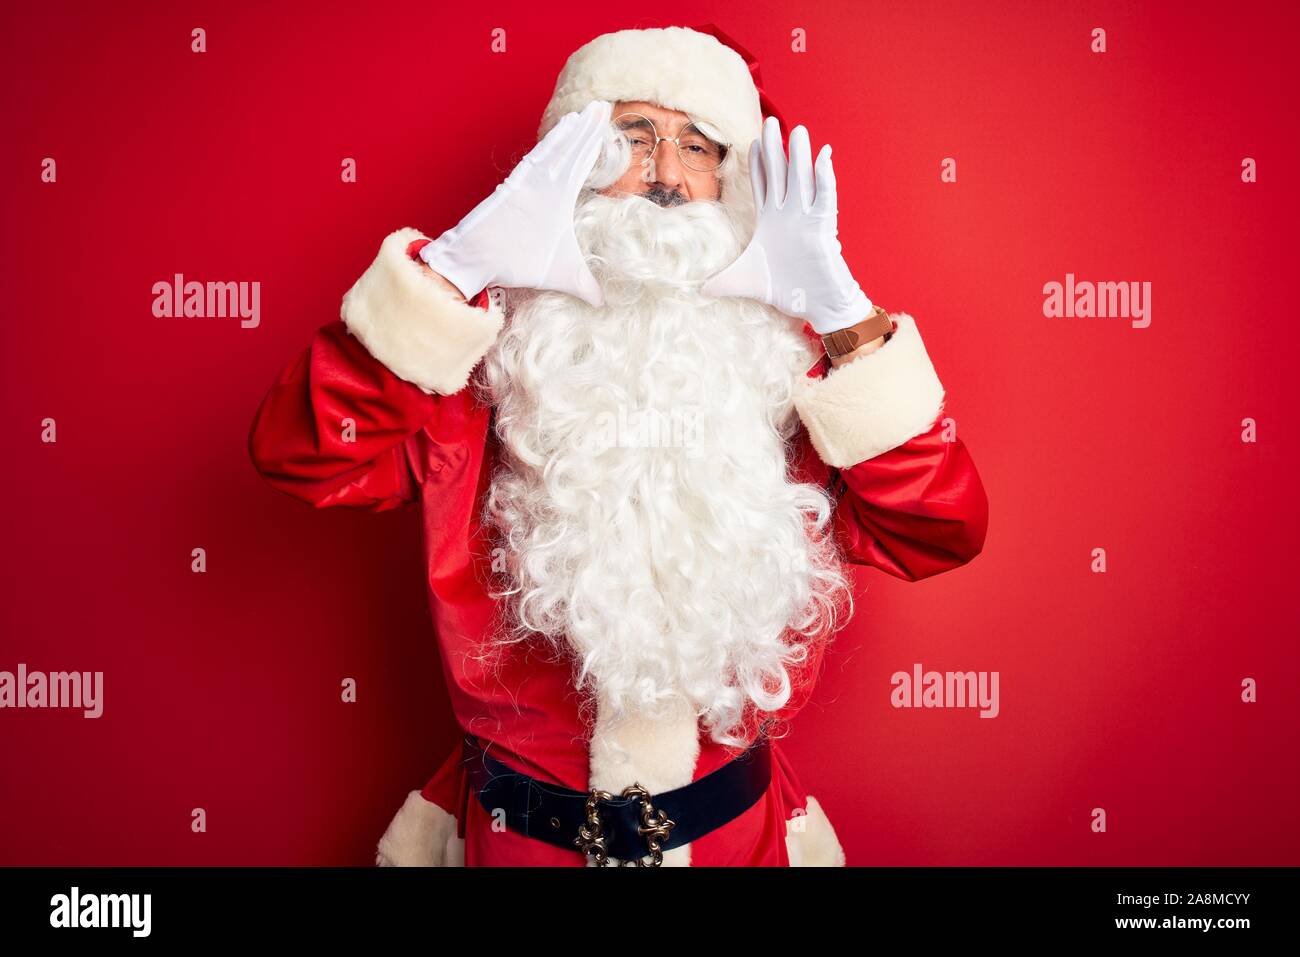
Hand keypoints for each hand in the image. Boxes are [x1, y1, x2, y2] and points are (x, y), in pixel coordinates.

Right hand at [419, 99, 611, 306]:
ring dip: (575, 131)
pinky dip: (554, 144)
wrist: (478, 265)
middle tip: (603, 107)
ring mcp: (530, 184)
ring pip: (558, 151)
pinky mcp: (516, 186)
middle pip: (570, 152)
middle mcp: (544, 187)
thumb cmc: (515, 265)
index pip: (578, 167)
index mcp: (556, 200)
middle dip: (586, 129)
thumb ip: (585, 285)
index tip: (604, 127)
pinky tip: (567, 127)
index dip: (590, 146)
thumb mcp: (562, 275)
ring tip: (593, 111)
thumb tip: (603, 302)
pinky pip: (538, 160)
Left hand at [700, 116, 872, 334]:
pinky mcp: (823, 228)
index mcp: (772, 221)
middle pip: (781, 173)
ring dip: (800, 155)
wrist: (816, 306)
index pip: (763, 184)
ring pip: (803, 179)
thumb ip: (722, 281)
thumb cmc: (787, 291)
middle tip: (769, 121)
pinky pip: (825, 197)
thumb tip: (697, 291)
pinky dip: (825, 177)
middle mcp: (789, 215)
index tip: (752, 142)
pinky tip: (823, 157)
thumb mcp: (746, 282)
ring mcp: (807, 218)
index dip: (758, 163)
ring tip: (798, 130)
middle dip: (774, 148)